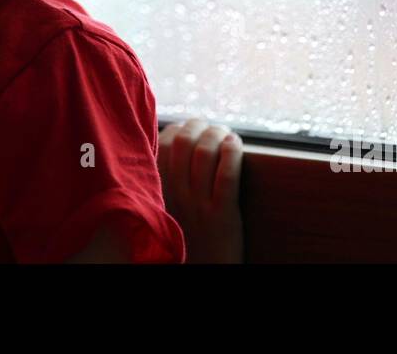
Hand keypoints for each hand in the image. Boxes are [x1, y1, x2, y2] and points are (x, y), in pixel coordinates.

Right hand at [158, 118, 244, 262]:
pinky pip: (226, 176)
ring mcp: (199, 205)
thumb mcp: (169, 206)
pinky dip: (232, 153)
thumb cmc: (189, 236)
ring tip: (228, 135)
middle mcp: (176, 195)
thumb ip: (169, 180)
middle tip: (213, 129)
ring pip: (205, 153)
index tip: (192, 128)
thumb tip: (176, 140)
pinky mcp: (222, 215)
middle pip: (184, 142)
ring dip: (218, 135)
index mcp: (160, 192)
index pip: (164, 144)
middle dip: (201, 126)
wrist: (205, 270)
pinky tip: (236, 144)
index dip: (180, 128)